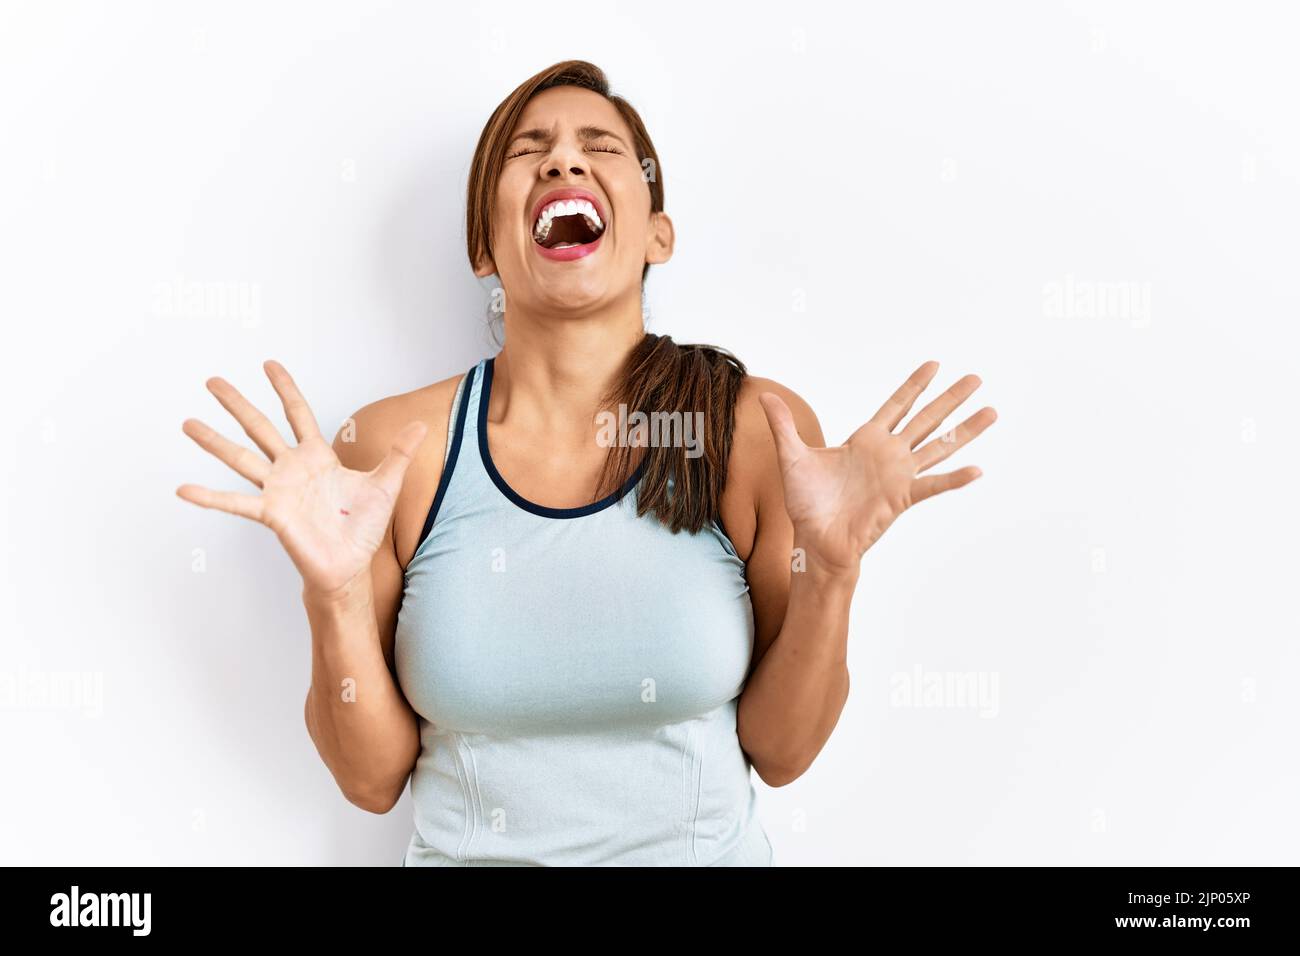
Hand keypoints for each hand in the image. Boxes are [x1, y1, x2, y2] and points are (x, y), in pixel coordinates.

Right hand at [176, 360, 427, 598]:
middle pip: (260, 427)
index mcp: (317, 457)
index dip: (285, 389)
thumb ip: (400, 454)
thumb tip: (423, 425)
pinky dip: (210, 496)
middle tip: (212, 381)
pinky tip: (184, 489)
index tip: (268, 364)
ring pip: (241, 458)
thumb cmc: (363, 528)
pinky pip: (236, 503)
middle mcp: (292, 469)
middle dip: (237, 404)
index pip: (298, 414)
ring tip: (187, 423)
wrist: (351, 566)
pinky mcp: (271, 514)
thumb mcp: (386, 485)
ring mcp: (278, 490)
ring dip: (214, 442)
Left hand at [759, 361, 995, 573]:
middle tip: (976, 377)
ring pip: (939, 446)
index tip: (934, 364)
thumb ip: (784, 426)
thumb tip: (764, 396)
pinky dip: (954, 479)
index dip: (914, 385)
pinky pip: (933, 486)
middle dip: (950, 398)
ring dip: (966, 430)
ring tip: (992, 412)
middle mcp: (888, 454)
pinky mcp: (901, 498)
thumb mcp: (792, 457)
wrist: (815, 540)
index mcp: (865, 440)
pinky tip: (976, 469)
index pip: (896, 405)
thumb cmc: (806, 503)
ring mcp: (898, 475)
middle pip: (926, 419)